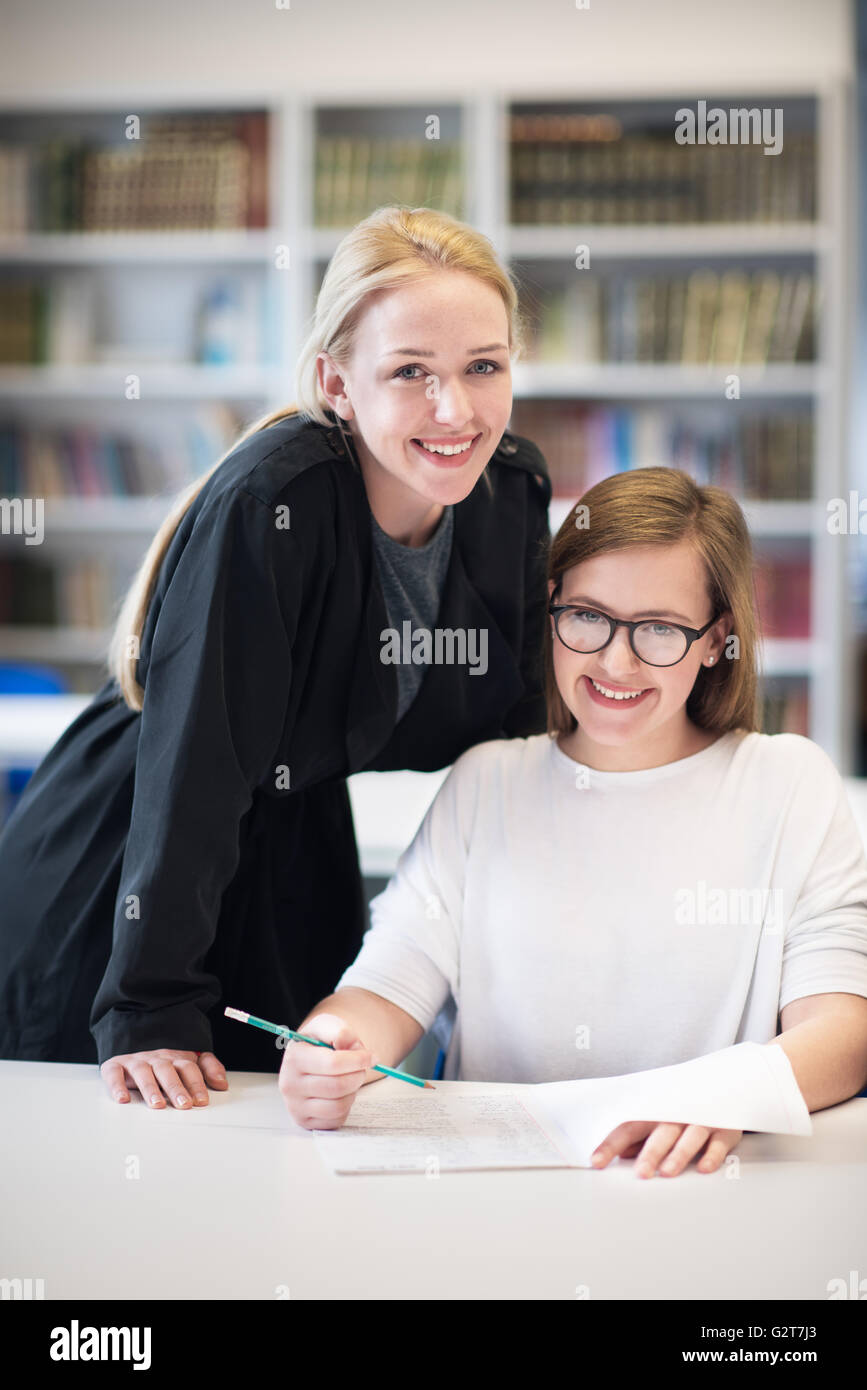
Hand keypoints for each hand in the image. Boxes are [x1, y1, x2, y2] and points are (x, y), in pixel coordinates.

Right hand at [101, 1049, 227, 1108]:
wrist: (132, 1052)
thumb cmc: (163, 1065)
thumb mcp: (188, 1064)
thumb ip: (208, 1070)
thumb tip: (222, 1084)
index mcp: (175, 1059)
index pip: (188, 1068)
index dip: (196, 1084)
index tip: (201, 1101)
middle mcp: (156, 1059)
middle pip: (167, 1070)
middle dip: (176, 1087)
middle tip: (183, 1104)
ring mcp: (136, 1062)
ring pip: (143, 1071)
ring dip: (150, 1088)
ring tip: (157, 1104)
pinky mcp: (115, 1066)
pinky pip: (114, 1073)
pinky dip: (117, 1085)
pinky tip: (122, 1099)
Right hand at [278, 1012, 373, 1129]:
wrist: (310, 1059)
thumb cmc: (319, 1042)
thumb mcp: (327, 1025)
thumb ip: (338, 1030)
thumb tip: (346, 1044)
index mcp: (294, 1057)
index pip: (332, 1063)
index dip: (358, 1060)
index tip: (371, 1056)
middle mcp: (289, 1084)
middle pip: (338, 1086)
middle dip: (358, 1075)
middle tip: (361, 1068)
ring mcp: (295, 1106)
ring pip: (338, 1105)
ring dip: (352, 1091)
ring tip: (349, 1079)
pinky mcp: (305, 1121)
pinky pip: (336, 1119)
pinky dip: (346, 1106)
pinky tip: (340, 1093)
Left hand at [590, 1121, 743, 1177]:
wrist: (722, 1083)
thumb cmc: (682, 1106)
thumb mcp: (657, 1117)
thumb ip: (640, 1137)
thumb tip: (623, 1155)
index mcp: (654, 1110)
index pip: (628, 1127)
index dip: (611, 1144)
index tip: (596, 1161)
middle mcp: (677, 1114)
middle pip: (661, 1133)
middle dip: (649, 1153)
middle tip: (640, 1173)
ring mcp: (702, 1119)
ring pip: (690, 1136)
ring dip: (679, 1154)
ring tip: (668, 1172)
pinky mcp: (725, 1128)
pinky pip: (719, 1142)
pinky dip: (713, 1154)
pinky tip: (704, 1168)